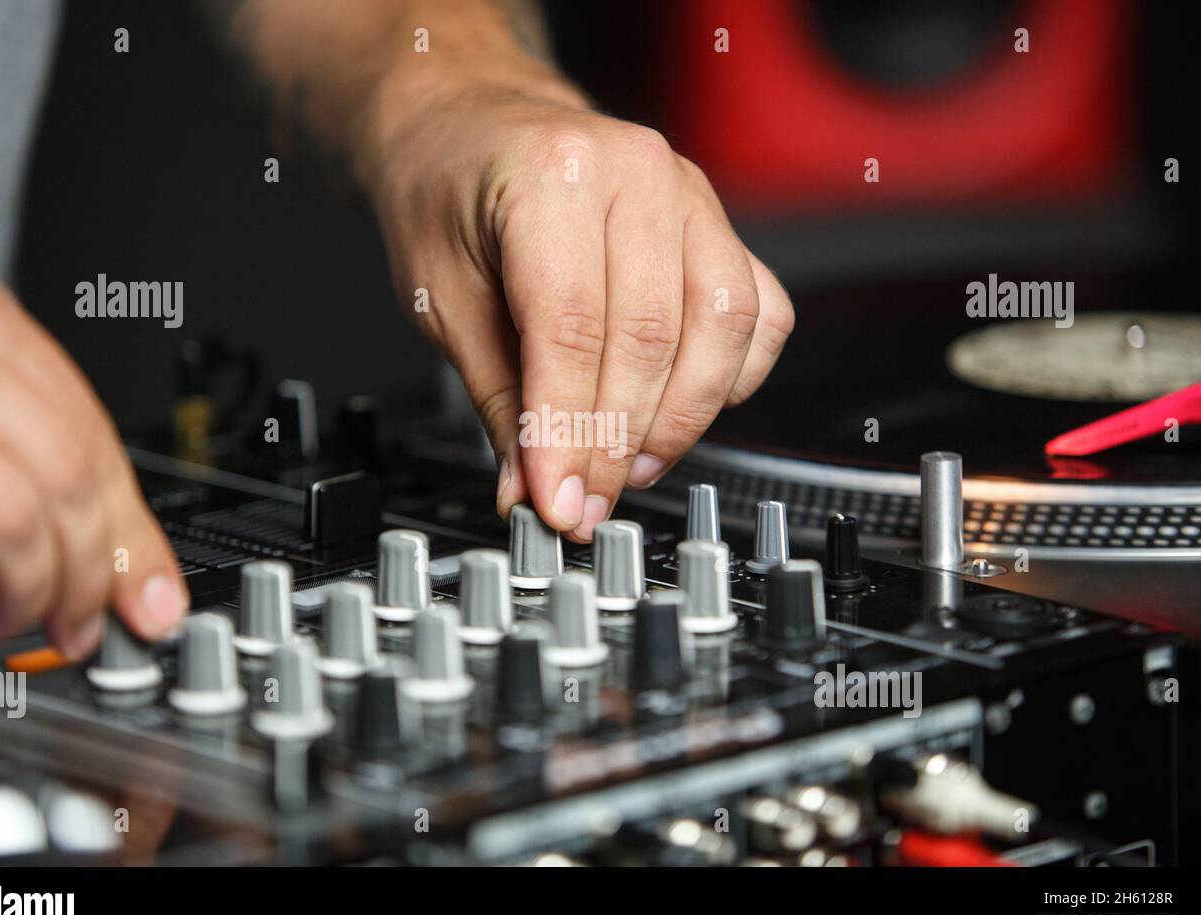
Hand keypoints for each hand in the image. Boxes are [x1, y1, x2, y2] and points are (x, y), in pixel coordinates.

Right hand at [0, 253, 187, 654]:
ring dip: (26, 594)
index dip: (125, 535)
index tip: (142, 599)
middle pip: (65, 479)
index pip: (92, 435)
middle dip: (83, 574)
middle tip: (77, 620)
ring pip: (13, 517)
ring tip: (11, 617)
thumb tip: (138, 577)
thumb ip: (40, 456)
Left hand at [368, 86, 793, 540]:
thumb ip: (498, 400)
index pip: (572, 328)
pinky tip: (679, 410)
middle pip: (652, 338)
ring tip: (630, 468)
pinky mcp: (720, 227)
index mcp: (553, 174)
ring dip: (680, 420)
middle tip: (586, 503)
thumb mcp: (440, 298)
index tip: (557, 501)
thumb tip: (534, 489)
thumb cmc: (450, 193)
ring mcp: (691, 196)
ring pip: (723, 329)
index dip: (568, 432)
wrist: (474, 125)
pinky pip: (759, 316)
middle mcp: (636, 173)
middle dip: (618, 444)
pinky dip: (730, 379)